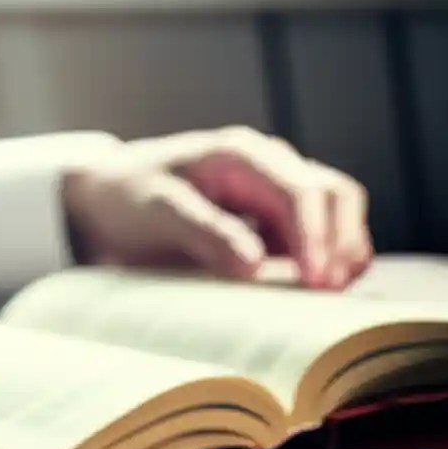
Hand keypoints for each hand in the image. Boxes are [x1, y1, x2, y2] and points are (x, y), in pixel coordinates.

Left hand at [60, 126, 372, 288]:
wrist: (105, 198)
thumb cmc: (127, 196)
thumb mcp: (156, 210)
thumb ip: (203, 232)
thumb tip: (254, 264)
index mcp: (241, 154)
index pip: (302, 190)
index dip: (317, 237)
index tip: (316, 281)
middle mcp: (267, 166)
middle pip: (335, 195)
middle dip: (342, 242)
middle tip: (330, 292)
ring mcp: (272, 192)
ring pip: (335, 215)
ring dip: (341, 252)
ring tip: (328, 294)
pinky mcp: (271, 220)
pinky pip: (315, 237)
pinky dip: (323, 261)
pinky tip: (310, 291)